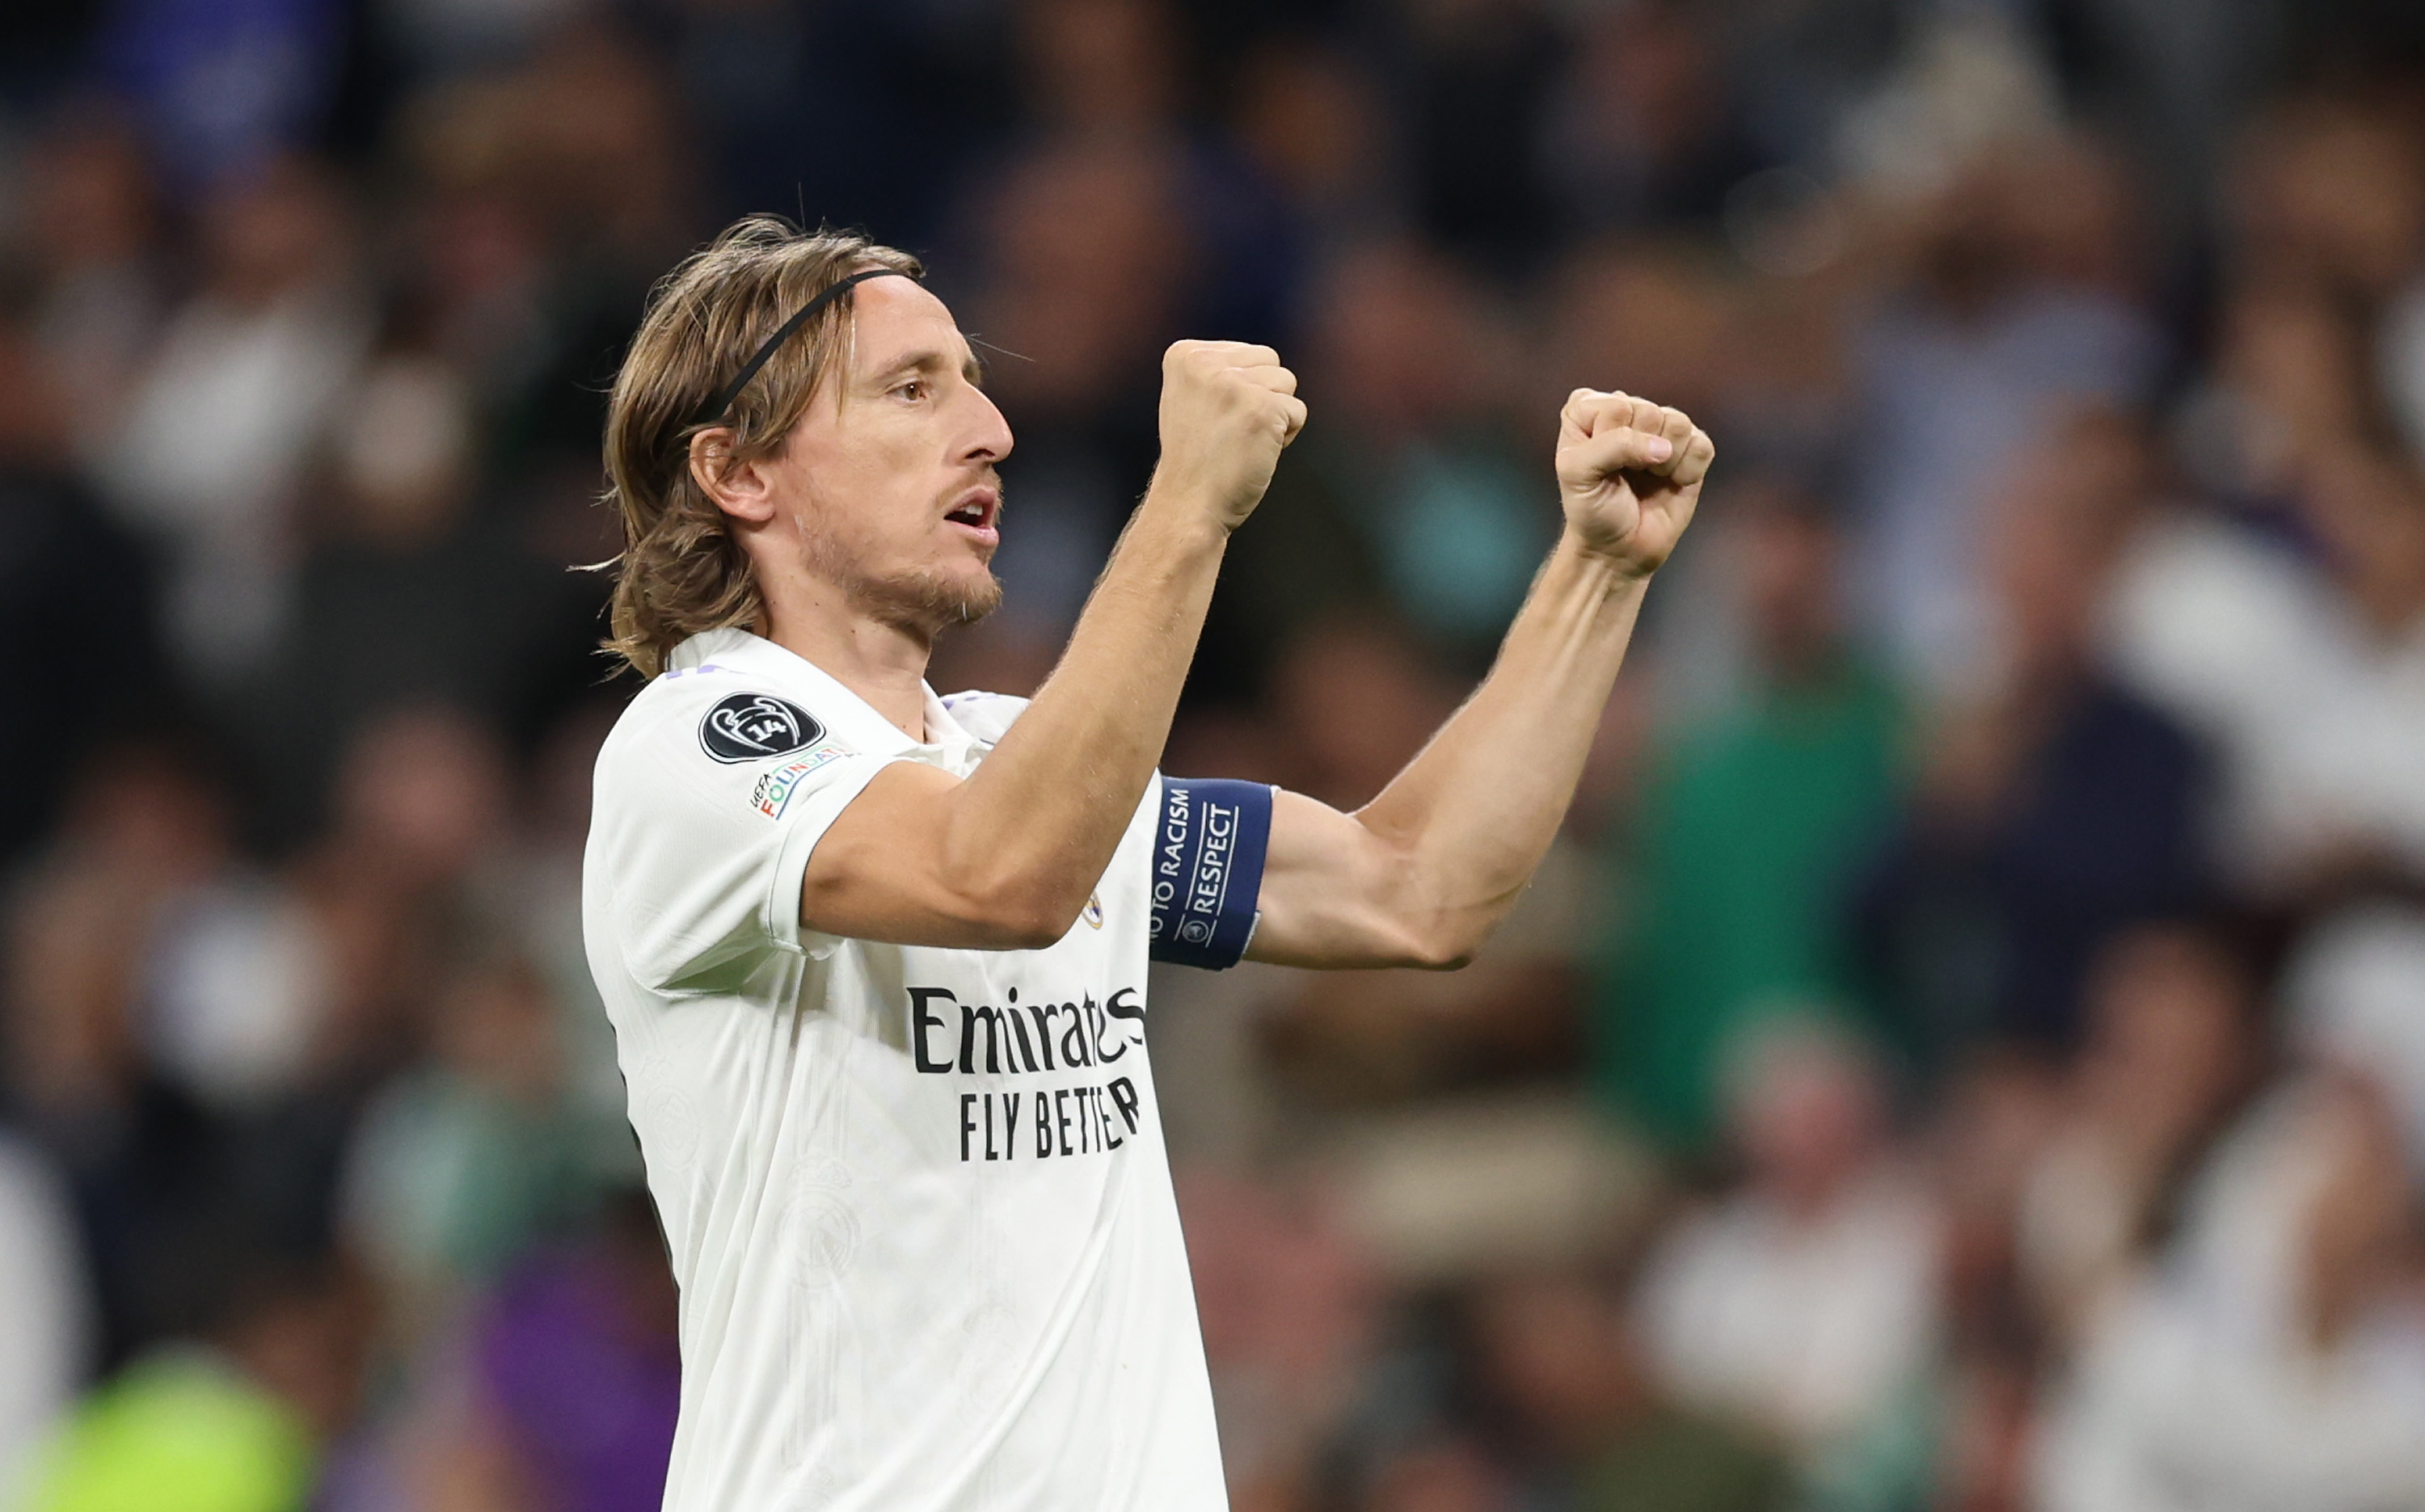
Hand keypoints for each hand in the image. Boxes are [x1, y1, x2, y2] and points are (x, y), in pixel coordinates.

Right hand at [1148, 340, 1306, 531]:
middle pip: (1270, 361)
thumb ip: (1219, 371)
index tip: (1213, 419)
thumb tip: (1264, 362)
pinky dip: (1286, 436)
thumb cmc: (1196, 459)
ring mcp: (1234, 385)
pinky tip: (1256, 452)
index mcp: (1184, 355)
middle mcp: (1205, 363)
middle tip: (1232, 431)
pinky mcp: (1262, 408)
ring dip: (1276, 415)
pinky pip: (1298, 411)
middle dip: (1264, 395)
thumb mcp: (1192, 398)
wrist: (1188, 504)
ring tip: (1243, 441)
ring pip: (1287, 382)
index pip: (1248, 353)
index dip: (1243, 389)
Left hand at [1555, 389, 1712, 576]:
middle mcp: (1627, 411)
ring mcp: (1661, 428)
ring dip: (1664, 463)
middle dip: (1638, 453)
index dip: (1611, 444)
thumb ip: (1612, 446)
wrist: (1617, 550)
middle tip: (1626, 477)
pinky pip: (1702, 445)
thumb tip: (1663, 447)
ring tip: (1648, 478)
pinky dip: (1687, 471)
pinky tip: (1670, 483)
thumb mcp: (1576, 473)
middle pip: (1651, 412)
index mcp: (1588, 408)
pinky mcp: (1690, 449)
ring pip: (1679, 424)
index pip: (1618, 407)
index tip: (1599, 469)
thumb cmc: (1591, 509)